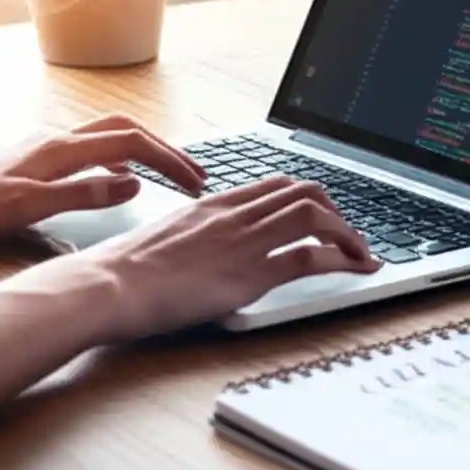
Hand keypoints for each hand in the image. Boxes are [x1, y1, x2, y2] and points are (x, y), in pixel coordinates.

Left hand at [0, 113, 205, 193]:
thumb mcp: (28, 207)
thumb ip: (84, 194)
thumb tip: (135, 182)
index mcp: (60, 149)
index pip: (131, 144)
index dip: (169, 161)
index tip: (197, 182)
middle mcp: (55, 140)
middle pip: (125, 130)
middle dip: (164, 150)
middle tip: (194, 178)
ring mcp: (44, 147)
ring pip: (108, 137)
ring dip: (143, 151)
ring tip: (168, 176)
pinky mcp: (34, 158)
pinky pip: (89, 150)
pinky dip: (118, 159)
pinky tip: (119, 179)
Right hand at [8, 176, 380, 341]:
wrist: (108, 284)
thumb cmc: (122, 271)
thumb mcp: (162, 242)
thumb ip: (190, 239)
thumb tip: (199, 253)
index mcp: (211, 204)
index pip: (273, 185)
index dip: (306, 197)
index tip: (322, 213)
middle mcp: (232, 215)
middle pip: (302, 192)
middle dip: (335, 210)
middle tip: (347, 234)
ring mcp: (242, 241)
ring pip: (314, 216)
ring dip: (348, 234)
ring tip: (361, 253)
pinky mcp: (249, 273)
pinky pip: (308, 257)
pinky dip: (342, 260)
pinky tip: (357, 269)